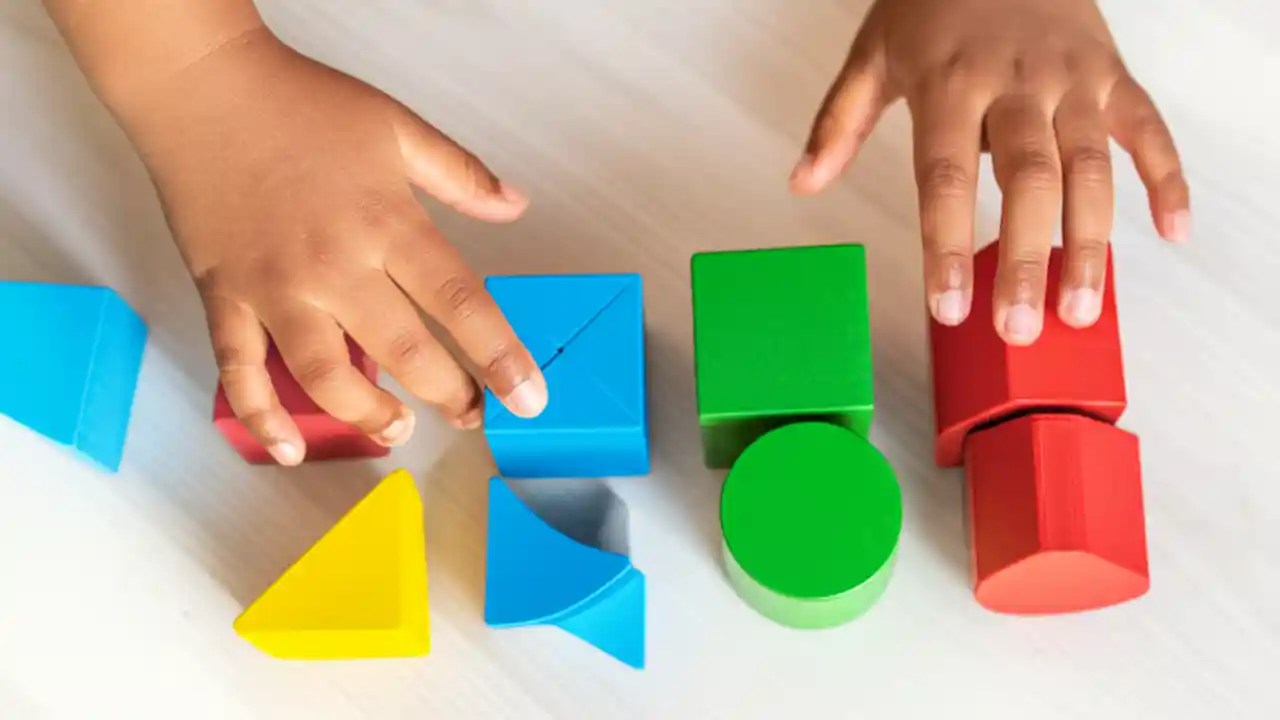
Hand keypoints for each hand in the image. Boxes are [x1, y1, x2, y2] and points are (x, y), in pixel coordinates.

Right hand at [121, 30, 546, 463]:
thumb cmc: (302, 105)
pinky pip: (240, 372)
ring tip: (398, 429)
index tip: (528, 398)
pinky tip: (289, 449)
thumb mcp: (396, 125)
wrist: (201, 89)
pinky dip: (263, 417)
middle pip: (403, 352)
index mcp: (388, 224)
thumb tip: (516, 206)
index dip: (499, 356)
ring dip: (367, 416)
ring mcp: (277, 288)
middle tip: (470, 413)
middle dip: (447, 394)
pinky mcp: (226, 297)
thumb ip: (460, 173)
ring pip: (325, 376)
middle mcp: (336, 266)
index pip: (459, 303)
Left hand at [792, 0, 1189, 344]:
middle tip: (1019, 327)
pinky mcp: (1111, 74)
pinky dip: (1167, 180)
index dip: (948, 247)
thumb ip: (840, 122)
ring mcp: (1071, 80)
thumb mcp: (874, 53)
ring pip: (1089, 167)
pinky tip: (1171, 233)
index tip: (949, 305)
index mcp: (951, 83)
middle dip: (1026, 260)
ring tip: (1079, 308)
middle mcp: (1016, 83)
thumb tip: (804, 182)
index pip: (946, 178)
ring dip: (1089, 242)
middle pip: (1027, 181)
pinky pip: (1148, 129)